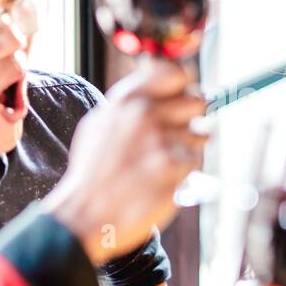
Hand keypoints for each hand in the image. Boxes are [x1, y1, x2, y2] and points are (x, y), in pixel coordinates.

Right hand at [43, 62, 205, 263]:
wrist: (85, 214)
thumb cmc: (94, 172)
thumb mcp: (101, 124)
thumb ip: (131, 100)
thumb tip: (161, 79)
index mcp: (126, 100)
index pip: (175, 72)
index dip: (185, 84)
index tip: (183, 96)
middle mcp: (144, 114)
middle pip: (197, 101)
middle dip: (193, 119)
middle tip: (177, 135)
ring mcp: (160, 140)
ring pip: (199, 134)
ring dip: (187, 148)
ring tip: (159, 163)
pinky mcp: (173, 166)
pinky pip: (194, 160)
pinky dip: (183, 171)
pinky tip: (160, 179)